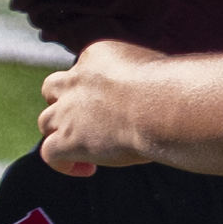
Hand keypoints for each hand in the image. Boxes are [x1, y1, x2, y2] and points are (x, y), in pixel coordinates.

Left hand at [34, 39, 166, 177]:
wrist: (165, 107)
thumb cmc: (176, 90)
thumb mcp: (157, 70)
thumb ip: (145, 79)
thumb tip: (156, 96)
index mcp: (97, 54)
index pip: (84, 69)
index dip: (95, 89)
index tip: (117, 104)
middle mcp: (76, 79)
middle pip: (53, 89)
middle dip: (64, 104)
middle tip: (89, 122)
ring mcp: (68, 110)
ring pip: (46, 122)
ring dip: (62, 134)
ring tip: (90, 149)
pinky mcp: (67, 139)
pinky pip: (49, 154)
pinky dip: (63, 163)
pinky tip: (87, 169)